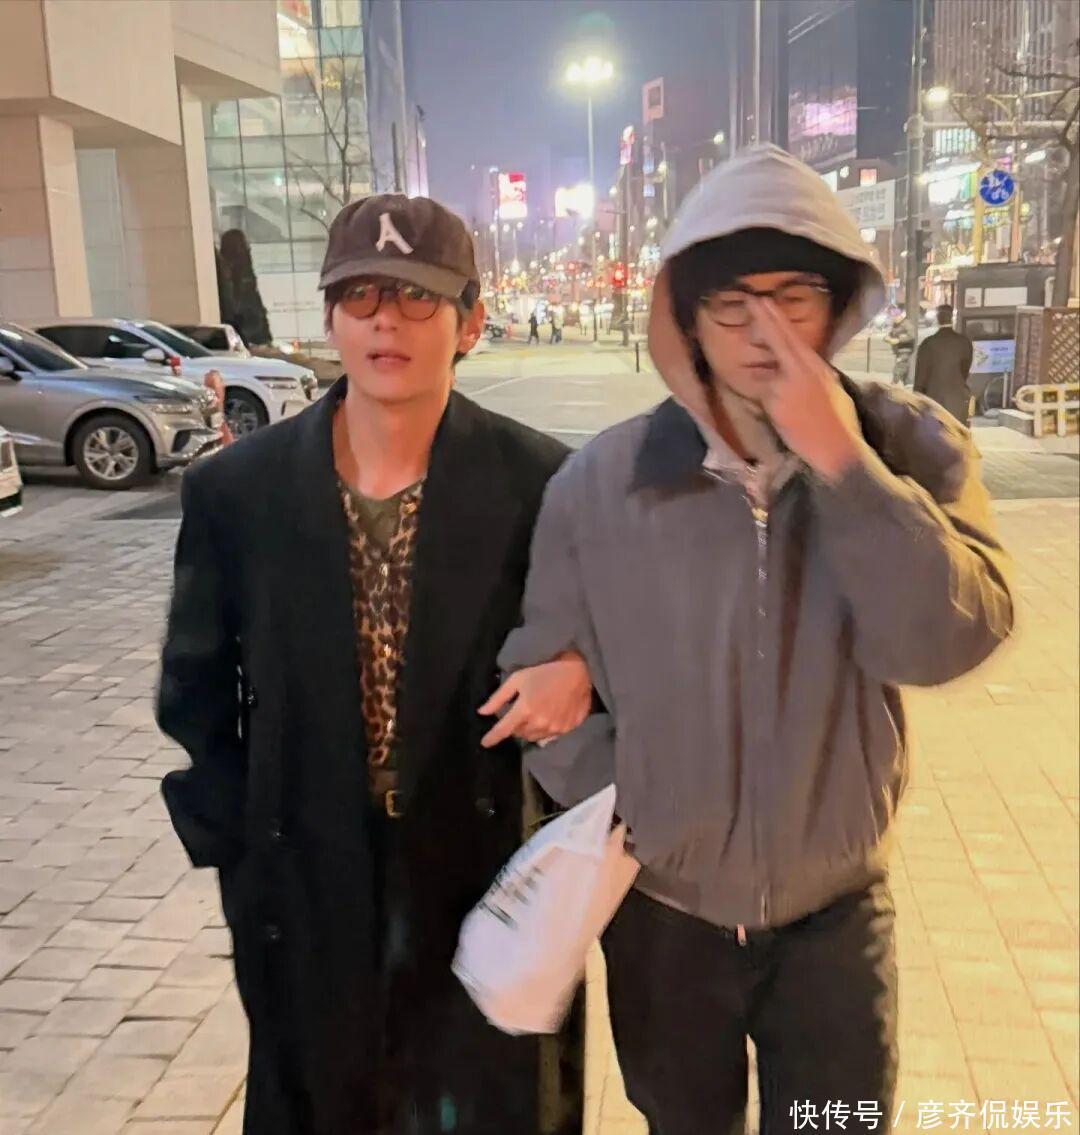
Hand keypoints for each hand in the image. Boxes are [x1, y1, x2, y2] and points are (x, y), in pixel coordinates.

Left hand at [478, 651, 591, 748]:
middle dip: (515, 726)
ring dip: (529, 730)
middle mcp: (538, 723)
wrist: (578, 672)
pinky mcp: (566, 729)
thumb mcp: (518, 679)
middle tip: (519, 714)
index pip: (503, 730)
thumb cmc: (545, 672)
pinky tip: (548, 717)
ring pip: (533, 737)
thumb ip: (498, 698)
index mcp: (524, 710)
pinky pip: (549, 736)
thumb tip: (482, 712)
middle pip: (519, 734)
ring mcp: (554, 728)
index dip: (492, 738)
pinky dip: (544, 730)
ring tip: (533, 715)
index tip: (485, 743)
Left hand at [746, 296, 861, 482]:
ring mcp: (782, 386)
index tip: (763, 302)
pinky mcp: (772, 404)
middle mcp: (798, 370)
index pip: (792, 337)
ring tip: (799, 410)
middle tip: (750, 300)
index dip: (775, 318)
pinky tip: (791, 419)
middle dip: (763, 319)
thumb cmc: (840, 421)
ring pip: (769, 378)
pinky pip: (767, 400)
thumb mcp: (833, 387)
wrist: (835, 448)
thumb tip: (804, 362)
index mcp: (816, 365)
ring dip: (776, 390)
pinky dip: (774, 406)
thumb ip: (816, 371)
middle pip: (777, 340)